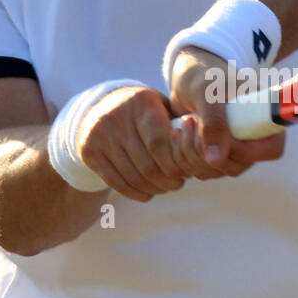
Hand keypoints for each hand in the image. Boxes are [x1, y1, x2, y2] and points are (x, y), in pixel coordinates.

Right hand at [75, 85, 187, 201]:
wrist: (100, 106)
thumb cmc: (144, 111)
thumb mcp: (161, 106)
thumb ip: (180, 124)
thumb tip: (207, 150)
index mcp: (141, 103)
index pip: (159, 143)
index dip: (174, 164)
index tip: (186, 172)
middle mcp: (117, 117)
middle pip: (147, 163)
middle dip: (166, 180)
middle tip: (178, 184)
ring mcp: (100, 135)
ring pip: (132, 176)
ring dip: (153, 188)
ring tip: (165, 188)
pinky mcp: (90, 151)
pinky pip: (115, 181)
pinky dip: (135, 193)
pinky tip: (147, 194)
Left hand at [168, 46, 285, 177]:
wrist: (188, 78)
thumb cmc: (205, 76)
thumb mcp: (208, 92)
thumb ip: (214, 122)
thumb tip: (217, 160)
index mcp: (265, 117)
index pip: (272, 149)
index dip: (247, 151)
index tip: (221, 136)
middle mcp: (253, 138)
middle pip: (238, 166)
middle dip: (208, 150)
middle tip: (190, 121)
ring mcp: (233, 150)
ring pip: (216, 171)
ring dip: (191, 152)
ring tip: (183, 122)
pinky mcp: (213, 157)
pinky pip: (200, 170)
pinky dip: (183, 157)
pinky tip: (177, 133)